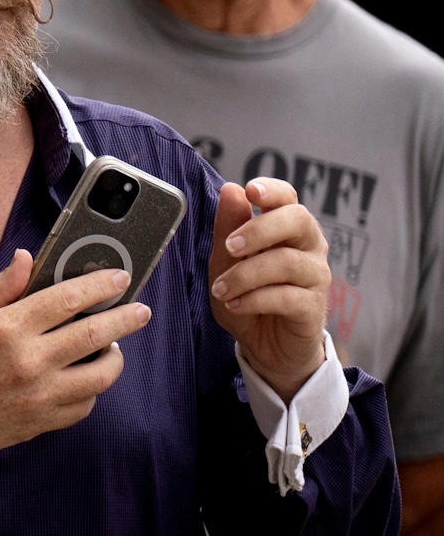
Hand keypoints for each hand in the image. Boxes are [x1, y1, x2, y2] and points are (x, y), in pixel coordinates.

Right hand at [0, 251, 152, 476]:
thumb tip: (27, 258)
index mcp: (6, 328)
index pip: (70, 297)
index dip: (102, 285)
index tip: (120, 278)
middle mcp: (27, 361)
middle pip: (97, 334)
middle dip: (127, 318)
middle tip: (141, 311)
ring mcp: (37, 394)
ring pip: (101, 375)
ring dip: (114, 358)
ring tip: (111, 349)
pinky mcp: (39, 421)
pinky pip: (83, 405)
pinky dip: (90, 390)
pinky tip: (83, 379)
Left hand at [209, 177, 332, 398]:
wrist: (266, 345)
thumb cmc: (248, 295)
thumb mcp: (226, 262)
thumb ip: (228, 228)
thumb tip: (231, 190)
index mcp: (287, 229)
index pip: (289, 198)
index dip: (272, 190)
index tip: (250, 191)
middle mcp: (308, 246)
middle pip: (298, 219)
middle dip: (260, 229)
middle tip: (229, 246)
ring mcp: (315, 276)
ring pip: (288, 261)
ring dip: (246, 275)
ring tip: (221, 290)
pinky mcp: (314, 307)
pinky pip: (288, 297)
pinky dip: (255, 300)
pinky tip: (235, 305)